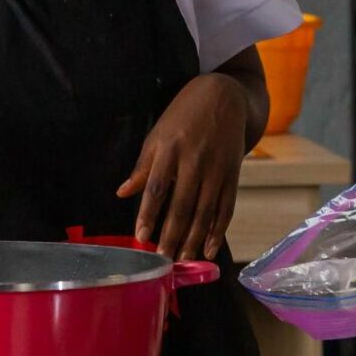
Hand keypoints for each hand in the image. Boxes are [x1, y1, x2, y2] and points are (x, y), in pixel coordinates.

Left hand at [117, 73, 247, 261]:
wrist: (225, 96)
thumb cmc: (184, 116)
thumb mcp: (158, 134)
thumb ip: (143, 166)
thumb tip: (122, 193)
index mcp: (170, 149)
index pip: (157, 188)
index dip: (148, 214)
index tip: (140, 237)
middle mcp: (195, 160)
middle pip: (182, 205)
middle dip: (171, 234)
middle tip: (162, 259)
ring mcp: (217, 169)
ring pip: (205, 211)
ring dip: (194, 239)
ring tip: (182, 259)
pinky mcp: (233, 174)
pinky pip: (226, 208)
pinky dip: (218, 231)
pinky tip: (209, 249)